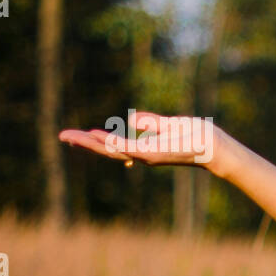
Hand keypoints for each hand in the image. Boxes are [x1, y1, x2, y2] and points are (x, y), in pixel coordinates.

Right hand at [58, 110, 232, 174]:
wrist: (213, 147)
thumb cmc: (196, 137)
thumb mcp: (169, 124)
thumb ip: (151, 122)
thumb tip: (131, 119)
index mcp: (145, 149)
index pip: (114, 145)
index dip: (94, 140)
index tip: (77, 135)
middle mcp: (142, 155)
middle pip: (107, 150)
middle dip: (84, 143)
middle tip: (62, 136)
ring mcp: (146, 156)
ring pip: (111, 150)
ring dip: (90, 143)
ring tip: (70, 137)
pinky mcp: (152, 154)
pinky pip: (127, 148)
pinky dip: (111, 144)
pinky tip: (95, 137)